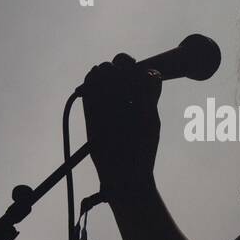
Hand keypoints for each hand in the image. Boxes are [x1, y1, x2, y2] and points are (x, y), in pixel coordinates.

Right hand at [81, 53, 162, 200]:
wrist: (123, 174)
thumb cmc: (142, 149)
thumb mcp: (149, 120)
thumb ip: (149, 96)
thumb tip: (152, 71)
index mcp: (141, 96)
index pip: (135, 69)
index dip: (131, 66)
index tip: (136, 74)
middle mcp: (123, 97)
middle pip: (116, 67)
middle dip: (118, 68)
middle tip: (122, 81)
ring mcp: (106, 103)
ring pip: (101, 75)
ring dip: (104, 74)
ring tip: (109, 87)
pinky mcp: (90, 111)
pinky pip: (87, 90)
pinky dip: (89, 83)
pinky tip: (94, 87)